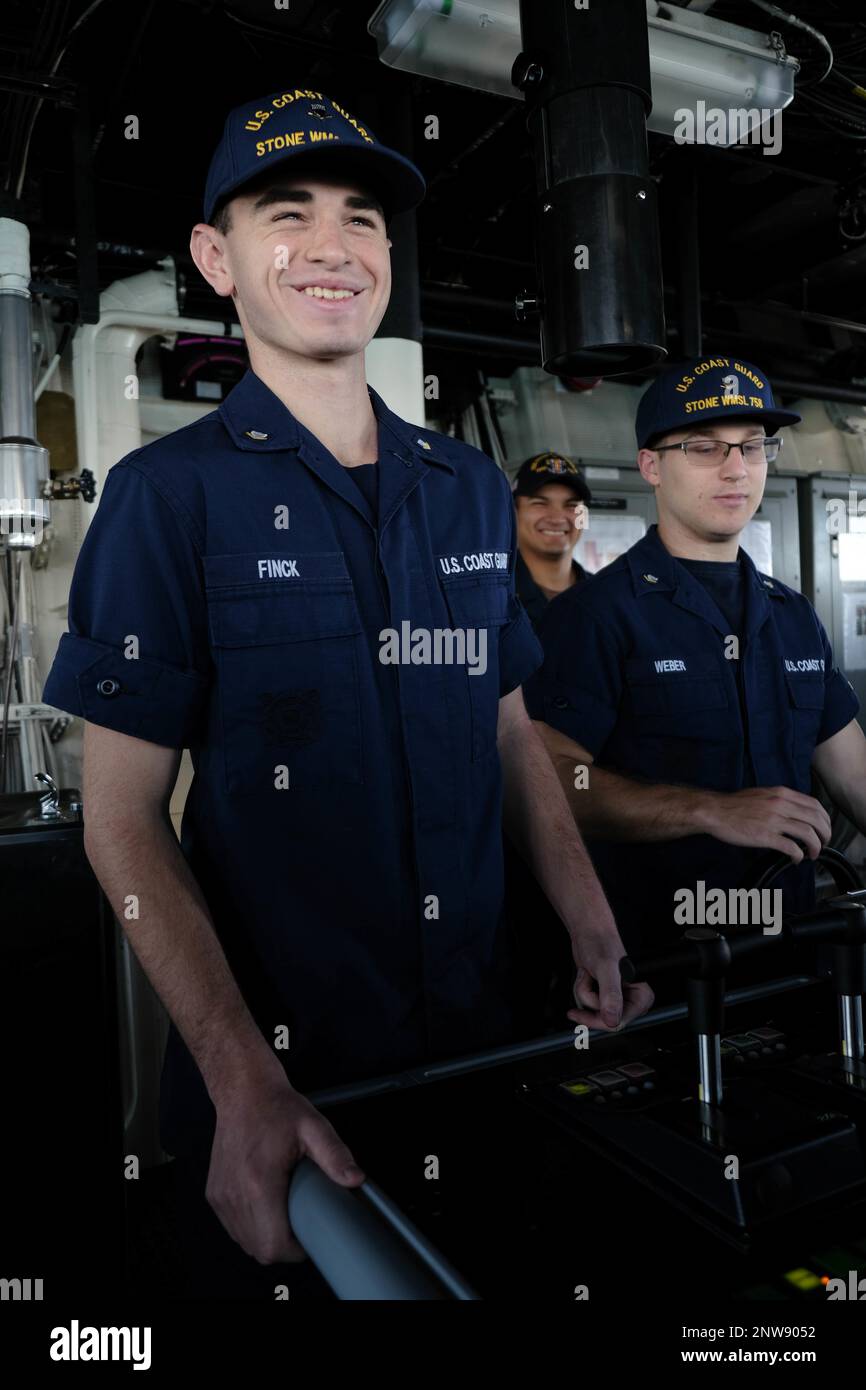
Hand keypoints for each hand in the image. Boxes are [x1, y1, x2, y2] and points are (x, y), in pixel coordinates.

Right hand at [207, 1068, 364, 1264]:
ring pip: (243, 1241)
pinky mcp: (214, 1193)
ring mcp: (220, 1195)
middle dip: (283, 1246)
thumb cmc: (275, 1106)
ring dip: (264, 1237)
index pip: (273, 1245)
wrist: (243, 1090)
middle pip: (259, 1249)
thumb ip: (335, 1155)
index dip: (295, 1250)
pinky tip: (265, 1207)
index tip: (308, 1236)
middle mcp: (234, 1194)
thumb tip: (355, 1179)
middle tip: (301, 1223)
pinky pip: (232, 1227)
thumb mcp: (314, 1127)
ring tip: (283, 1213)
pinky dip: (249, 1226)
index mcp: (259, 1182)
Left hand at [564, 901, 653, 1031]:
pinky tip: (586, 976)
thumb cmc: (601, 943)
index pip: (618, 1023)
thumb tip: (612, 1019)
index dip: (597, 1020)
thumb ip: (610, 994)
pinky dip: (581, 990)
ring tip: (588, 974)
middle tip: (587, 980)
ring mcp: (616, 997)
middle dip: (589, 999)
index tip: (580, 1014)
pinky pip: (587, 1004)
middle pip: (603, 1019)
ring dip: (583, 992)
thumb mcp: (606, 969)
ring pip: (592, 1012)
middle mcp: (630, 999)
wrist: (588, 931)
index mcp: (641, 996)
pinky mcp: (603, 994)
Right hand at [697, 786, 831, 862]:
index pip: (814, 804)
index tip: (824, 828)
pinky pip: (791, 847)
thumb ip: (779, 800)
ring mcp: (774, 820)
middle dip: (825, 834)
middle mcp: (781, 805)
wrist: (715, 811)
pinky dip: (798, 855)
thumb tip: (793, 812)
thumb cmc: (734, 805)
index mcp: (781, 794)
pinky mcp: (766, 836)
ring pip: (808, 833)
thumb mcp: (762, 794)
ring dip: (816, 846)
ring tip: (814, 853)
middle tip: (824, 843)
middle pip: (816, 819)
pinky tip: (796, 859)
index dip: (824, 818)